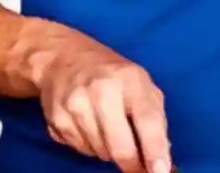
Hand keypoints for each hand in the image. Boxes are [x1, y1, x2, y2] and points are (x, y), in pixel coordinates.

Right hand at [31, 26, 171, 172]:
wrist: (63, 57)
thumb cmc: (111, 74)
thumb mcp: (141, 83)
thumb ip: (155, 116)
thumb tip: (162, 155)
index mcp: (129, 80)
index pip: (147, 121)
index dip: (155, 150)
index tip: (161, 172)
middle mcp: (102, 91)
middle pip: (120, 147)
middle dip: (131, 163)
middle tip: (136, 165)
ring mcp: (76, 105)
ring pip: (100, 153)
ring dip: (108, 150)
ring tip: (106, 126)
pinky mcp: (57, 118)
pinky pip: (80, 149)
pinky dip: (88, 144)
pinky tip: (87, 124)